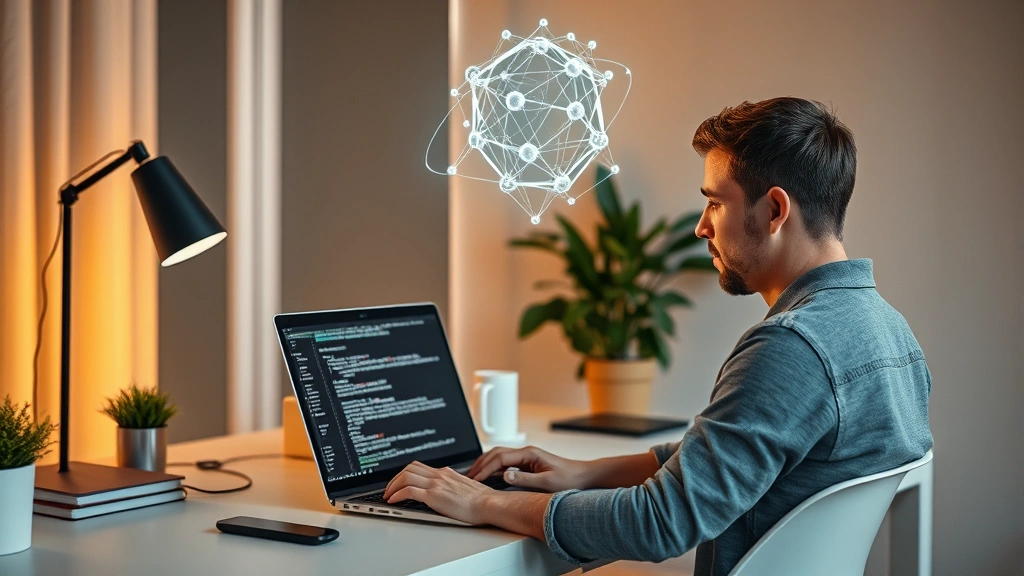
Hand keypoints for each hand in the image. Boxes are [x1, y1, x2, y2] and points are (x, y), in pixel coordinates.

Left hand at [382, 461, 492, 524]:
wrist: (488, 503)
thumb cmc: (480, 500)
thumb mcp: (463, 487)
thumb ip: (451, 486)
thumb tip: (444, 493)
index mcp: (445, 473)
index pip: (419, 467)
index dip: (404, 474)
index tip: (398, 482)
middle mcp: (439, 475)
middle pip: (409, 468)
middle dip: (394, 478)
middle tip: (389, 489)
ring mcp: (436, 484)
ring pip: (405, 477)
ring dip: (392, 486)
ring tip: (388, 495)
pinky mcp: (434, 495)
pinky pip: (408, 491)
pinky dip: (397, 495)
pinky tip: (393, 501)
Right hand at [467, 446, 589, 492]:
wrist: (583, 476)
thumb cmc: (569, 479)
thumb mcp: (547, 483)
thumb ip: (525, 480)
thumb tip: (505, 475)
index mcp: (529, 454)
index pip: (500, 458)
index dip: (485, 469)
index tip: (475, 479)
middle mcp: (526, 453)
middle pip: (496, 453)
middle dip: (480, 464)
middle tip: (468, 477)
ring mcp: (526, 457)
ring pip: (499, 456)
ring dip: (485, 465)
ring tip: (474, 476)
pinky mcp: (528, 463)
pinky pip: (506, 463)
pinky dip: (494, 468)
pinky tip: (488, 477)